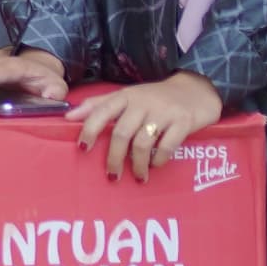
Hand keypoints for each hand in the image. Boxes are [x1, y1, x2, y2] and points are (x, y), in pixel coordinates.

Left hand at [71, 70, 222, 177]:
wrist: (198, 89)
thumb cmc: (155, 98)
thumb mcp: (127, 96)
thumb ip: (99, 105)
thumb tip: (68, 116)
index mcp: (126, 96)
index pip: (102, 111)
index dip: (89, 129)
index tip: (82, 149)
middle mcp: (142, 102)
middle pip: (121, 132)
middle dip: (114, 158)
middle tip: (112, 175)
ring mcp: (164, 112)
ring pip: (143, 142)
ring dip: (137, 164)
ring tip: (138, 176)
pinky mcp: (183, 121)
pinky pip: (167, 146)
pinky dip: (159, 160)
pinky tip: (155, 166)